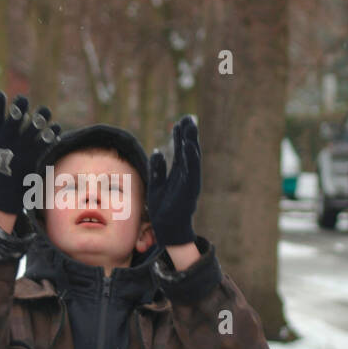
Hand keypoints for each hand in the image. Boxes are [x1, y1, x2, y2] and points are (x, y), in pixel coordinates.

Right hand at [0, 92, 60, 214]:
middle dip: (20, 105)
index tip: (2, 94)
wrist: (6, 191)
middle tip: (23, 99)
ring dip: (42, 116)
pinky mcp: (34, 158)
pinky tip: (54, 129)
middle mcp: (6, 142)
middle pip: (14, 119)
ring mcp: (21, 150)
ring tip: (45, 112)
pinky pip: (47, 140)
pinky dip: (53, 132)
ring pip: (34, 127)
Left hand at [147, 116, 200, 247]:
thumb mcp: (156, 185)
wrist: (169, 230)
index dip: (180, 136)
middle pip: (188, 151)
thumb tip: (157, 151)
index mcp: (179, 173)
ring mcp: (190, 182)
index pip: (180, 151)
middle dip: (188, 135)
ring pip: (191, 159)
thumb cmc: (163, 209)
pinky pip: (191, 172)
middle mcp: (187, 176)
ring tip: (190, 127)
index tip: (180, 121)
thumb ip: (157, 169)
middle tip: (188, 117)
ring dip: (191, 142)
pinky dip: (191, 159)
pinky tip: (189, 146)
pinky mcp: (189, 190)